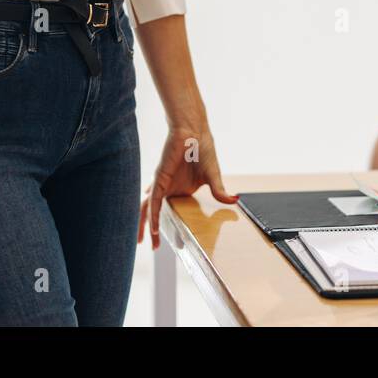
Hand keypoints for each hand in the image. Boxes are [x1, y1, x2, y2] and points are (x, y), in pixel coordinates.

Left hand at [137, 123, 237, 249]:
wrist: (194, 131)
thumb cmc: (202, 148)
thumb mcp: (213, 176)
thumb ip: (220, 191)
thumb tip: (235, 201)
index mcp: (180, 189)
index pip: (171, 210)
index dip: (169, 224)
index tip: (174, 242)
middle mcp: (169, 188)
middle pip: (154, 212)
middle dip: (150, 230)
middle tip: (152, 247)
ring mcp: (163, 185)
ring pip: (149, 209)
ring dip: (145, 225)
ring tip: (143, 242)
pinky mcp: (160, 180)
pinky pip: (155, 202)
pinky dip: (153, 216)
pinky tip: (153, 229)